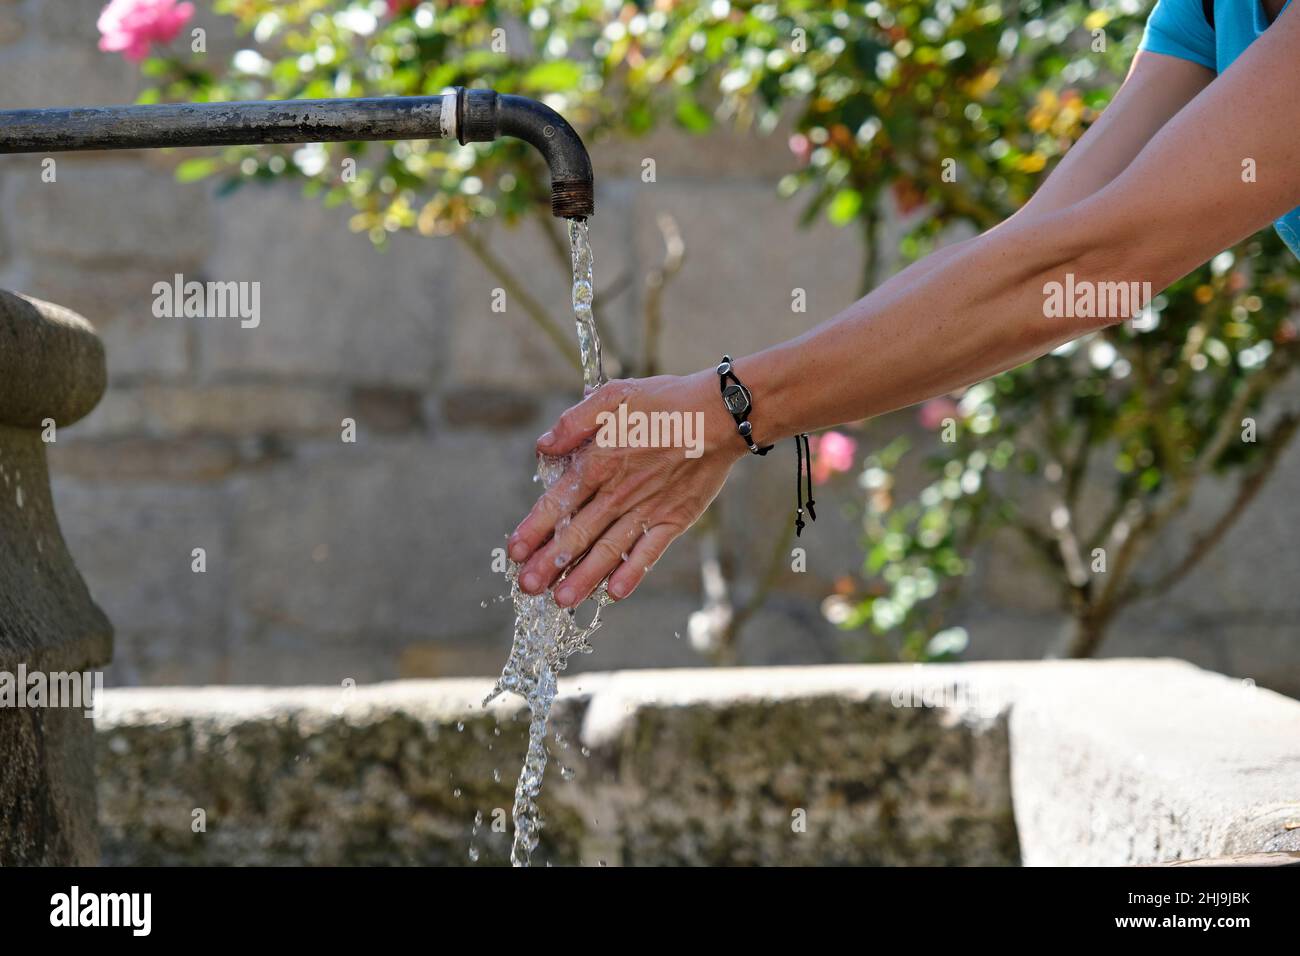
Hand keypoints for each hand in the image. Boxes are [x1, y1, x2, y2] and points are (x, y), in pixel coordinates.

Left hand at [508, 368, 744, 606]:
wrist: (721, 416)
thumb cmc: (667, 402)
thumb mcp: (614, 396)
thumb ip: (575, 423)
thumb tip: (544, 445)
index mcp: (599, 463)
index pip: (558, 503)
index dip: (534, 529)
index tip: (514, 551)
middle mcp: (619, 493)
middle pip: (577, 534)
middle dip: (549, 563)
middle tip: (526, 587)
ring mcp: (647, 510)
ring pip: (608, 550)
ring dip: (583, 577)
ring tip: (561, 601)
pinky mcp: (674, 520)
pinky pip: (649, 553)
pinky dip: (632, 574)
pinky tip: (614, 594)